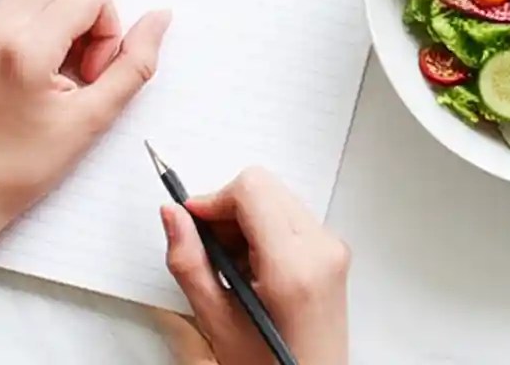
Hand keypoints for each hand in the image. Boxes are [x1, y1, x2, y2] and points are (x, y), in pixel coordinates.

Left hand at [0, 0, 169, 265]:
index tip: (94, 71)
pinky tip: (51, 58)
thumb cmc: (16, 165)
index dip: (109, 29)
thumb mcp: (92, 120)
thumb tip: (159, 20)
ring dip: (72, 9)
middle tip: (84, 61)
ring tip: (67, 59)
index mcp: (25, 46)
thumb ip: (135, 64)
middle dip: (93, 11)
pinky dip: (52, 14)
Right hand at [160, 167, 349, 364]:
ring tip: (233, 267)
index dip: (214, 200)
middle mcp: (322, 249)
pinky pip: (293, 218)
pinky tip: (253, 268)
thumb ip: (189, 263)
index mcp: (293, 266)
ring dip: (246, 223)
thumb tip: (173, 216)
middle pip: (266, 189)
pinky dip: (265, 233)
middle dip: (228, 211)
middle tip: (210, 251)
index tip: (192, 222)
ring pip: (279, 199)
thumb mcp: (216, 320)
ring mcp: (334, 248)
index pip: (253, 190)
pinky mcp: (335, 251)